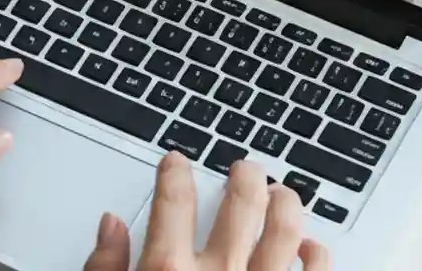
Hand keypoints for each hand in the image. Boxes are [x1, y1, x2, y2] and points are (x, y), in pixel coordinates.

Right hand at [85, 153, 330, 270]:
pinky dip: (317, 255)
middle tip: (245, 167)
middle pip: (242, 203)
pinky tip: (310, 246)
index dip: (175, 173)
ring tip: (281, 193)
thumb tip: (109, 226)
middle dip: (245, 175)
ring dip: (286, 203)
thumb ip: (104, 269)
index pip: (173, 202)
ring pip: (286, 230)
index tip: (176, 162)